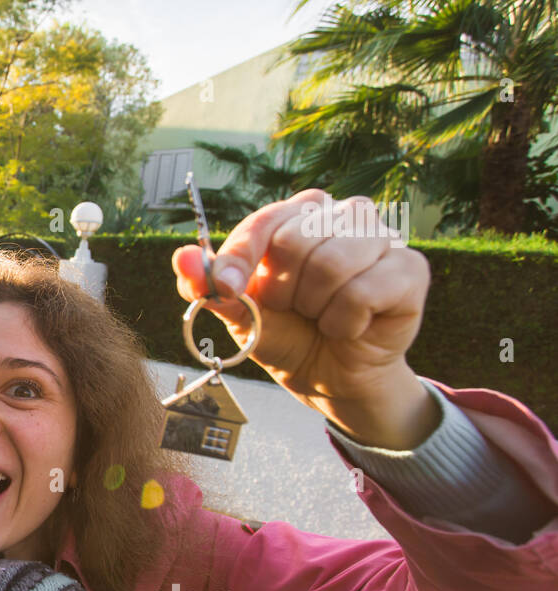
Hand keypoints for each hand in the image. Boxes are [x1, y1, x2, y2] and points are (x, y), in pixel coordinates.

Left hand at [171, 190, 438, 448]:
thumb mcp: (239, 313)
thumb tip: (181, 257)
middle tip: (295, 310)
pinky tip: (351, 325)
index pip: (262, 223)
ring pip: (330, 264)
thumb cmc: (286, 334)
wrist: (331, 377)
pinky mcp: (410, 267)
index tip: (227, 291)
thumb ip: (209, 286)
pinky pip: (363, 291)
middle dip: (283, 292)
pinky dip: (346, 321)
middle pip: (294, 242)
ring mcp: (380, 237)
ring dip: (316, 308)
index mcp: (295, 215)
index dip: (239, 260)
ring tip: (323, 316)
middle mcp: (341, 213)